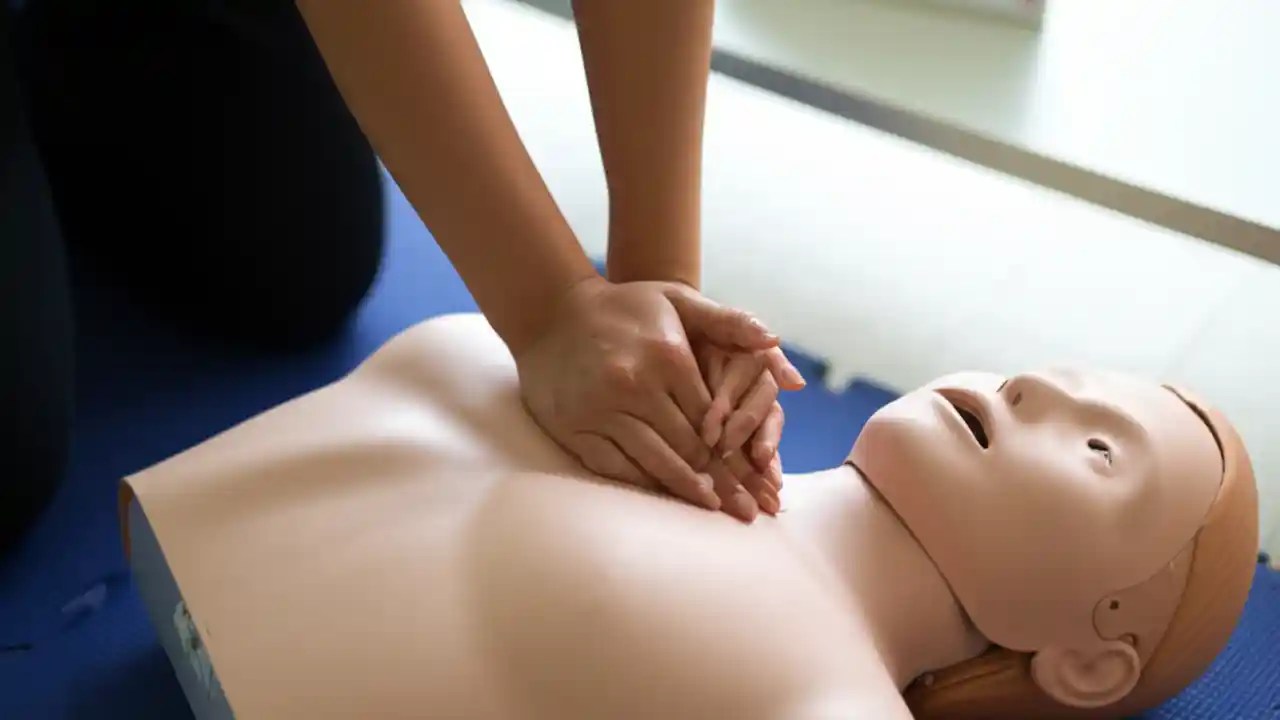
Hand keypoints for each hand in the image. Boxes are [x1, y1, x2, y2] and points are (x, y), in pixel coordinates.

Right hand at [514, 277, 781, 519]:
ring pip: (655, 460)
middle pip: (689, 445)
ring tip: (712, 507)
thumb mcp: (677, 298)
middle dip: (722, 480)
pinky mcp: (576, 429)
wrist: (552, 311)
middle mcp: (636, 385)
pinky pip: (616, 466)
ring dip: (686, 488)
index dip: (737, 449)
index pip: (712, 417)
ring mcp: (602, 410)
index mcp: (668, 357)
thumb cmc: (625, 306)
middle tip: (747, 509)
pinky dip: (643, 483)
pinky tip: (663, 494)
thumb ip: (729, 320)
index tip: (760, 475)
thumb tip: (773, 341)